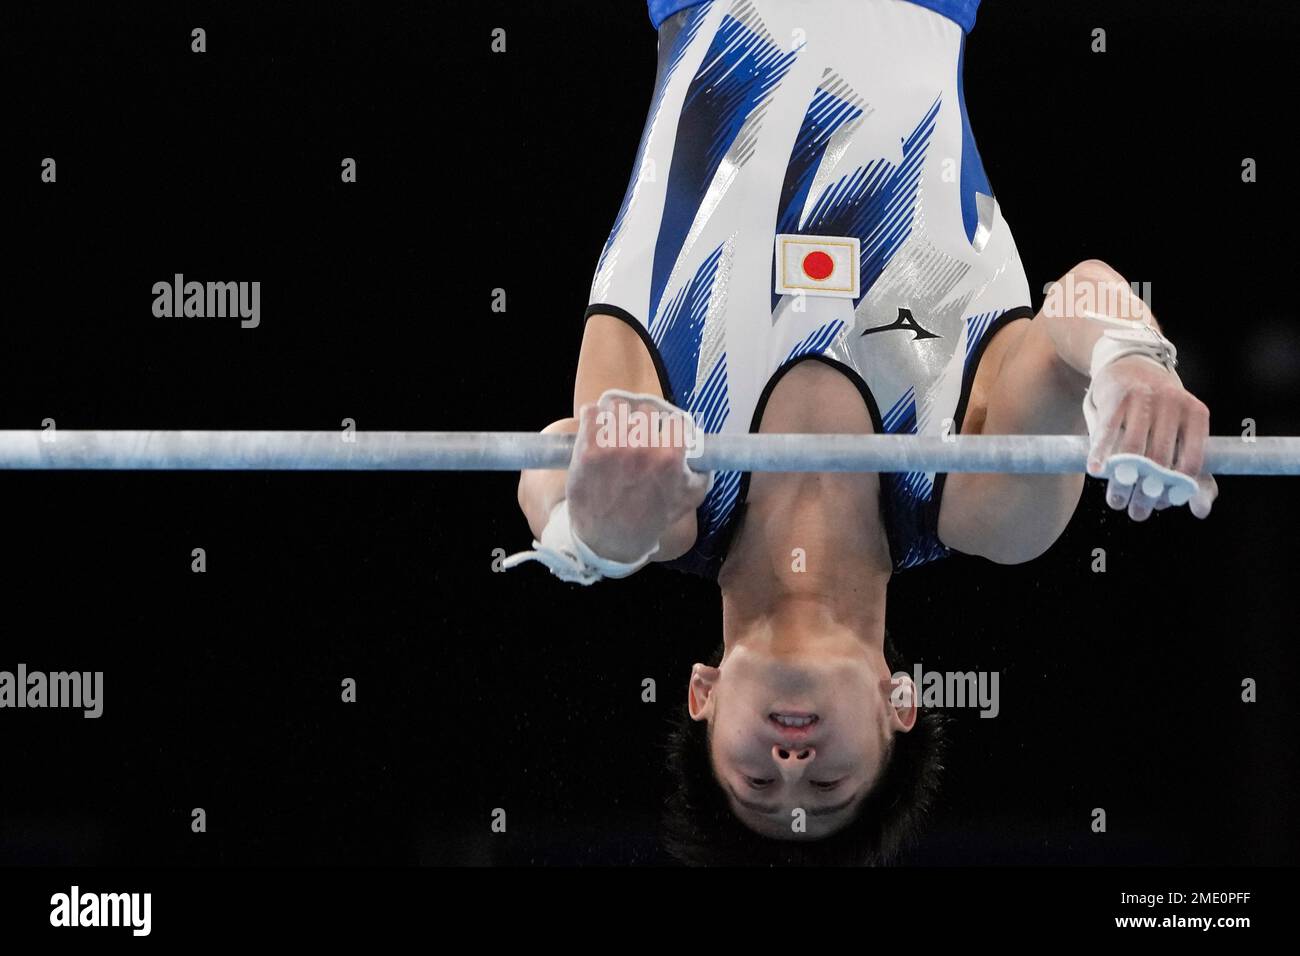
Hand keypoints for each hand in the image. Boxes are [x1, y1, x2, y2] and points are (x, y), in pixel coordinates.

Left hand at [565, 391, 711, 561]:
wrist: (608, 541)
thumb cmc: (649, 520)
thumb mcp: (688, 500)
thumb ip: (701, 471)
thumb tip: (705, 449)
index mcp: (669, 458)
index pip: (674, 420)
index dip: (670, 429)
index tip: (663, 436)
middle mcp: (641, 448)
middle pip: (646, 409)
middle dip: (644, 422)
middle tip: (638, 437)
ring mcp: (611, 447)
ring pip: (617, 406)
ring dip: (618, 417)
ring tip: (616, 434)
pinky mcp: (586, 448)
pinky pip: (591, 411)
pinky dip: (594, 419)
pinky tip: (598, 434)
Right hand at [1085, 355, 1216, 520]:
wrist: (1129, 365)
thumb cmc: (1156, 411)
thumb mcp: (1180, 433)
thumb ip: (1191, 471)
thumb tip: (1201, 510)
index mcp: (1196, 414)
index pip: (1193, 460)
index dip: (1178, 488)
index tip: (1163, 505)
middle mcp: (1173, 402)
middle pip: (1160, 458)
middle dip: (1148, 491)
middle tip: (1137, 513)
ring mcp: (1144, 397)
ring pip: (1133, 448)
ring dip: (1123, 480)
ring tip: (1116, 501)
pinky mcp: (1117, 396)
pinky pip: (1108, 431)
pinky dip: (1101, 454)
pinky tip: (1096, 471)